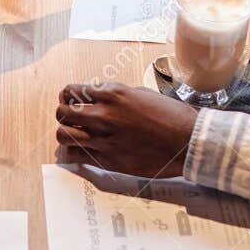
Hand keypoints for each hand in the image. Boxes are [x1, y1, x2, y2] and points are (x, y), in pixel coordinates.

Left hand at [54, 81, 198, 177]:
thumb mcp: (142, 94)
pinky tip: (81, 151)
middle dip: (63, 113)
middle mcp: (104, 113)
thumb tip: (102, 98)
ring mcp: (104, 138)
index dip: (68, 96)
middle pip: (62, 111)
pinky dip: (74, 153)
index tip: (70, 100)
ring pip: (64, 134)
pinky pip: (77, 156)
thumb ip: (118, 96)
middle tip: (69, 117)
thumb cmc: (172, 116)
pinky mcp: (109, 159)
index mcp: (113, 93)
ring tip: (74, 134)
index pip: (72, 90)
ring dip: (66, 133)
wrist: (188, 141)